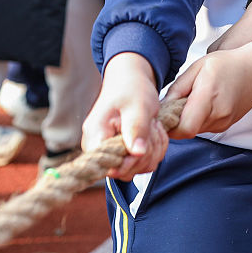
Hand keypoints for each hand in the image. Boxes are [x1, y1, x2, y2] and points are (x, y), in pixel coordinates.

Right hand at [81, 52, 169, 179]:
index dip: (130, 159)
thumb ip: (136, 128)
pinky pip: (144, 164)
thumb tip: (137, 153)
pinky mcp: (124, 154)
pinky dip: (155, 149)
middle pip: (126, 171)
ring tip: (152, 126)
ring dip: (154, 149)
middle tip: (151, 126)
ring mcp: (111, 153)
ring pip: (138, 169)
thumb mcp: (137, 105)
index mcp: (95, 136)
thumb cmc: (131, 88)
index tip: (142, 138)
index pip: (108, 165)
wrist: (132, 81)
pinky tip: (153, 132)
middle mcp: (99, 148)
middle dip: (147, 151)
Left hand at [165, 38, 251, 138]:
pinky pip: (204, 128)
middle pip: (187, 130)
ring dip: (188, 119)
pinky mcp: (225, 126)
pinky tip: (204, 103)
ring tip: (193, 99)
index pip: (184, 128)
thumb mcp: (197, 67)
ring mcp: (223, 122)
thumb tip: (162, 107)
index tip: (164, 114)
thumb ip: (177, 89)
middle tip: (176, 103)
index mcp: (208, 96)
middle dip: (177, 120)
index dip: (170, 126)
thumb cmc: (228, 64)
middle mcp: (218, 114)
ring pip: (194, 130)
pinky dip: (198, 119)